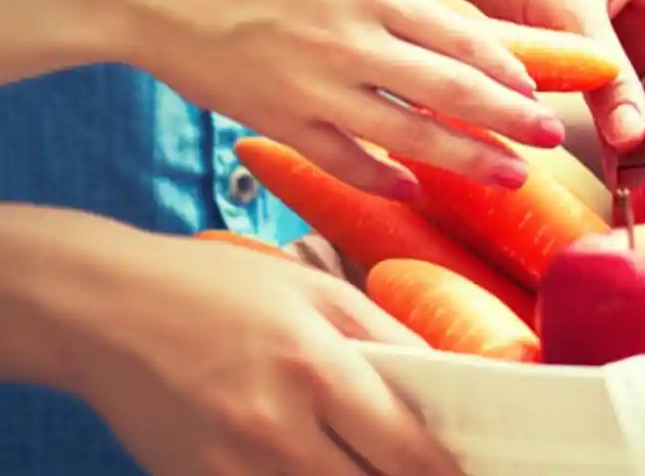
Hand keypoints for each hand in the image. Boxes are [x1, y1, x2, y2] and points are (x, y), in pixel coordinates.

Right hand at [72, 232, 460, 475]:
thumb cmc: (216, 287)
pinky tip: (311, 466)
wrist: (100, 308)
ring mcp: (231, 469)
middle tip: (419, 471)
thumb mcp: (315, 289)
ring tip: (368, 464)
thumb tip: (446, 378)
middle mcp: (276, 429)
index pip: (406, 454)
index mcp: (318, 369)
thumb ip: (387, 336)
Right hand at [108, 0, 561, 197]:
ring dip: (466, 160)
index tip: (538, 88)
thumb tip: (428, 17)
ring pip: (411, 134)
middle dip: (509, 118)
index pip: (462, 37)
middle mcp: (355, 41)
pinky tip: (412, 192)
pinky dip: (382, 179)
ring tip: (509, 177)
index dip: (508, 68)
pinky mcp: (279, 119)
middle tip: (548, 139)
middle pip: (453, 90)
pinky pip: (343, 161)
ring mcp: (317, 86)